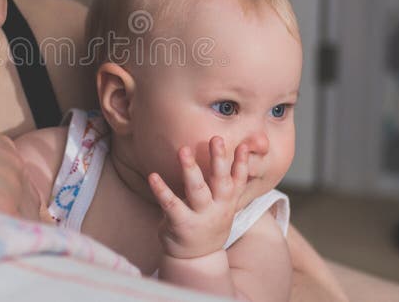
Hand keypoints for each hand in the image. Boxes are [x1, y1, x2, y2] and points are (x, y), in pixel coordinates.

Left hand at [148, 137, 248, 258]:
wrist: (196, 259)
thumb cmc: (208, 222)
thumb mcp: (224, 205)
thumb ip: (228, 184)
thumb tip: (236, 158)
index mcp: (228, 202)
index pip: (238, 180)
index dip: (243, 163)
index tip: (245, 145)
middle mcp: (217, 209)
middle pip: (220, 181)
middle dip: (219, 160)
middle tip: (216, 139)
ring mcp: (199, 217)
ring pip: (197, 190)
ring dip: (190, 169)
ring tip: (183, 150)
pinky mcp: (180, 224)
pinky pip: (170, 204)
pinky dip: (161, 190)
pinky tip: (153, 176)